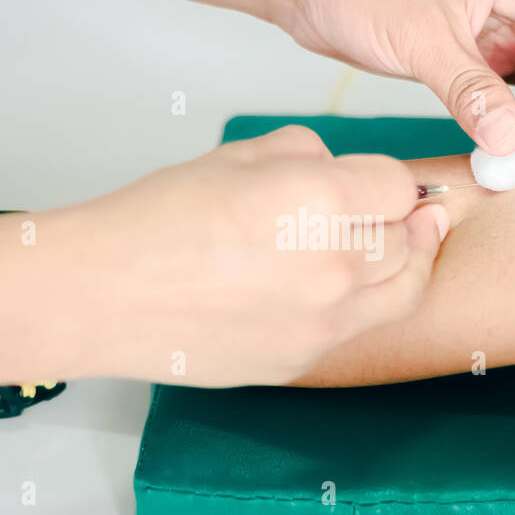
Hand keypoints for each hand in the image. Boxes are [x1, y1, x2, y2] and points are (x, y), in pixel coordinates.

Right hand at [55, 125, 448, 385]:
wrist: (103, 294)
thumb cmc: (156, 221)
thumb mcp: (236, 156)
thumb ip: (305, 154)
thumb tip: (338, 170)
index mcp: (322, 202)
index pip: (399, 185)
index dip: (392, 180)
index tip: (386, 183)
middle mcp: (334, 267)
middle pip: (409, 242)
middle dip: (407, 224)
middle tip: (412, 216)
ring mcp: (321, 324)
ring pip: (399, 294)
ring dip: (401, 268)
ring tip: (400, 250)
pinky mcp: (299, 361)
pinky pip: (351, 329)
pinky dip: (352, 308)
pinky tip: (327, 291)